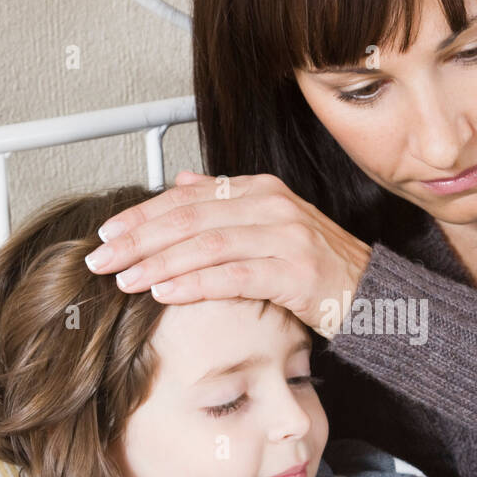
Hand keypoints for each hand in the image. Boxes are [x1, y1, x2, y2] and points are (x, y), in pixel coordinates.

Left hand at [83, 170, 371, 338]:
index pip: (188, 197)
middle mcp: (273, 206)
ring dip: (158, 263)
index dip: (142, 214)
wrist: (376, 296)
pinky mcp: (295, 272)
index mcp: (261, 190)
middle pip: (189, 218)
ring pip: (206, 245)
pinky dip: (193, 283)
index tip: (106, 233)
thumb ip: (227, 202)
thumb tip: (182, 180)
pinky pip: (233, 275)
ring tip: (124, 280)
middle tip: (101, 259)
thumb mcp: (273, 225)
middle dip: (138, 239)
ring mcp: (287, 237)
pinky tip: (164, 293)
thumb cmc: (320, 268)